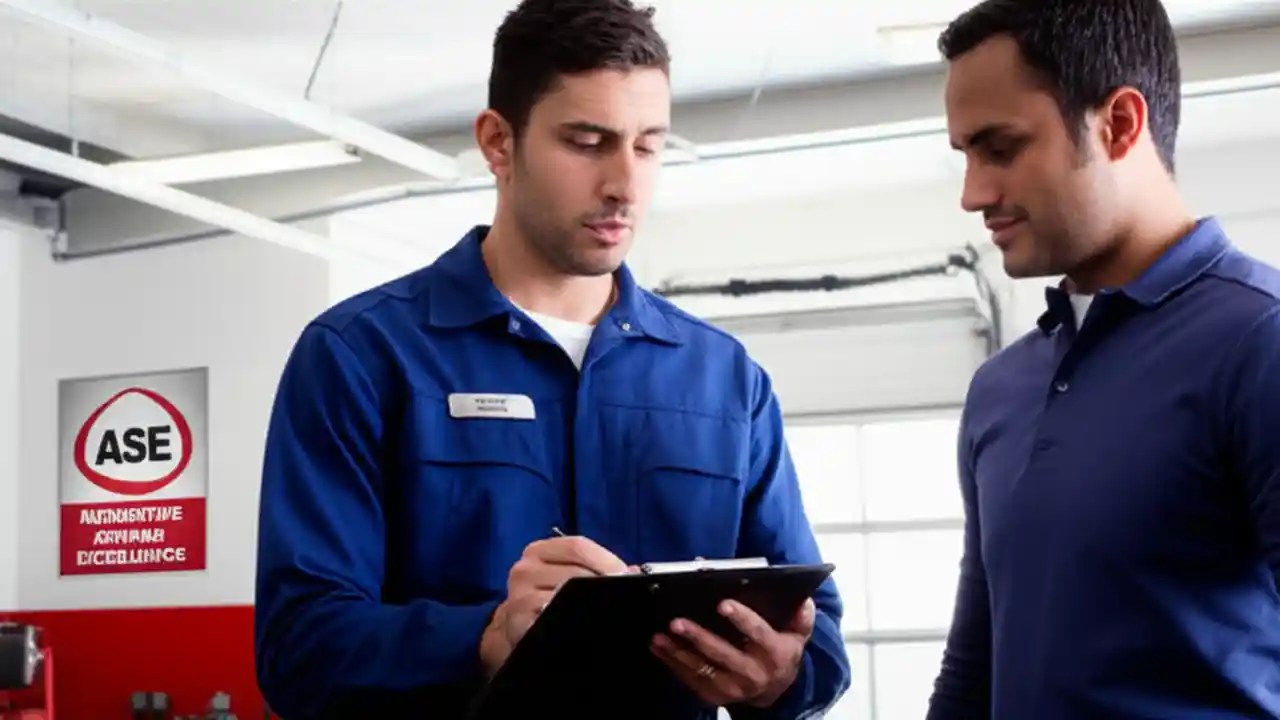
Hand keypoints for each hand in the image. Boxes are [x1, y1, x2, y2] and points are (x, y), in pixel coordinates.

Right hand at [480, 536, 630, 675]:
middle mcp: (524, 569)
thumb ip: (598, 567)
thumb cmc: (550, 598)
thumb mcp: (568, 576)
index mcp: (538, 550)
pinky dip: (575, 622)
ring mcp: (518, 597)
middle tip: (627, 597)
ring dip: (593, 605)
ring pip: (566, 596)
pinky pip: (554, 620)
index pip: (577, 546)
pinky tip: (586, 626)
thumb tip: (633, 571)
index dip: (607, 560)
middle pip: (575, 572)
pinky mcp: (519, 624)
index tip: (628, 575)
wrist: (519, 630)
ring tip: (609, 611)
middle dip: (605, 585)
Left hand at [650, 597, 815, 708]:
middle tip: (677, 622)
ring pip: (702, 669)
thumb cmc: (781, 653)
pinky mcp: (714, 696)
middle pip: (723, 654)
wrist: (774, 690)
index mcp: (775, 654)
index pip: (758, 633)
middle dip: (699, 637)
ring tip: (660, 636)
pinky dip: (672, 663)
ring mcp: (732, 688)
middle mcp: (753, 674)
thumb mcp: (797, 636)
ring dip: (678, 652)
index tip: (722, 604)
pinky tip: (658, 647)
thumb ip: (801, 618)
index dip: (741, 618)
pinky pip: (691, 679)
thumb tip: (803, 600)